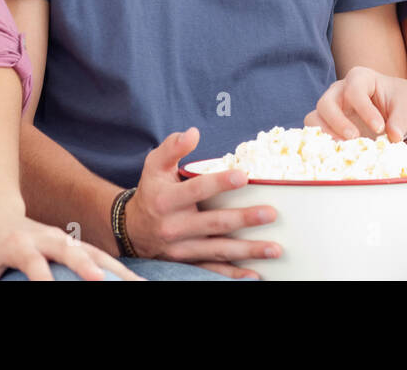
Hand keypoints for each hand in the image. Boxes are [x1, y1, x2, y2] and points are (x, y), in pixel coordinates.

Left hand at [0, 206, 141, 280]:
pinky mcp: (75, 244)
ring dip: (115, 268)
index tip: (50, 291)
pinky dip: (119, 269)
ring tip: (139, 285)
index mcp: (17, 243)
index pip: (32, 262)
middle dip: (87, 266)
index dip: (42, 279)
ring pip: (93, 251)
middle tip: (101, 282)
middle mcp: (44, 237)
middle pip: (69, 250)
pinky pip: (101, 256)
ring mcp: (63, 238)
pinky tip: (137, 281)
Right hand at [123, 127, 280, 279]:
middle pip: (214, 223)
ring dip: (248, 251)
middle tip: (270, 214)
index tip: (244, 176)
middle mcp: (174, 227)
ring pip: (218, 250)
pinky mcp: (186, 263)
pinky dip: (233, 275)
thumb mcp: (154, 165)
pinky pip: (211, 271)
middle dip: (244, 219)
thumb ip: (172, 147)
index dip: (220, 183)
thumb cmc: (151, 191)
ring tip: (275, 248)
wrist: (131, 229)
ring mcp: (181, 249)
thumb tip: (192, 132)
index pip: (197, 190)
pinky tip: (254, 275)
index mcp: (167, 200)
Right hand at [303, 65, 406, 141]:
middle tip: (355, 138)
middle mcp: (339, 90)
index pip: (354, 90)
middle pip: (326, 103)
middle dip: (338, 122)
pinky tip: (339, 153)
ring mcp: (330, 107)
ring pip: (314, 118)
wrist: (395, 109)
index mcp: (359, 78)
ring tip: (344, 149)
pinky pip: (315, 132)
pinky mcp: (327, 124)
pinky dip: (323, 143)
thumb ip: (400, 119)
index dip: (364, 110)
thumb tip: (394, 137)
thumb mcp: (406, 104)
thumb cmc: (399, 100)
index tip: (380, 128)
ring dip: (326, 135)